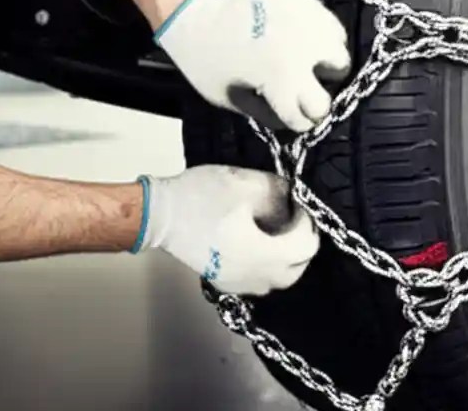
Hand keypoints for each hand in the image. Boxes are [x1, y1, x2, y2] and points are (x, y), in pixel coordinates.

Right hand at [136, 165, 319, 295]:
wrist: (158, 214)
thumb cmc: (201, 197)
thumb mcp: (247, 183)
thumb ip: (279, 190)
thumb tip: (292, 197)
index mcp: (263, 254)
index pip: (306, 247)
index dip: (308, 223)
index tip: (298, 204)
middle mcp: (254, 277)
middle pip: (296, 269)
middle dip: (301, 244)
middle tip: (293, 219)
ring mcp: (237, 284)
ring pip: (277, 279)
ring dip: (285, 258)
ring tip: (278, 232)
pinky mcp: (223, 282)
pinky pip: (257, 281)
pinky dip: (266, 266)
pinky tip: (257, 245)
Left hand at [155, 0, 351, 131]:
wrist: (192, 16)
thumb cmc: (207, 64)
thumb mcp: (233, 100)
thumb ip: (267, 112)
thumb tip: (289, 117)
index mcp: (288, 79)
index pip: (317, 109)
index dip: (304, 117)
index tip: (294, 114)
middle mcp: (305, 48)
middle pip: (339, 70)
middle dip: (321, 81)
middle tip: (303, 81)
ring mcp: (306, 16)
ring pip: (337, 40)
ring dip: (324, 52)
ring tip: (305, 54)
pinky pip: (321, 15)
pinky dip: (314, 28)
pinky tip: (296, 31)